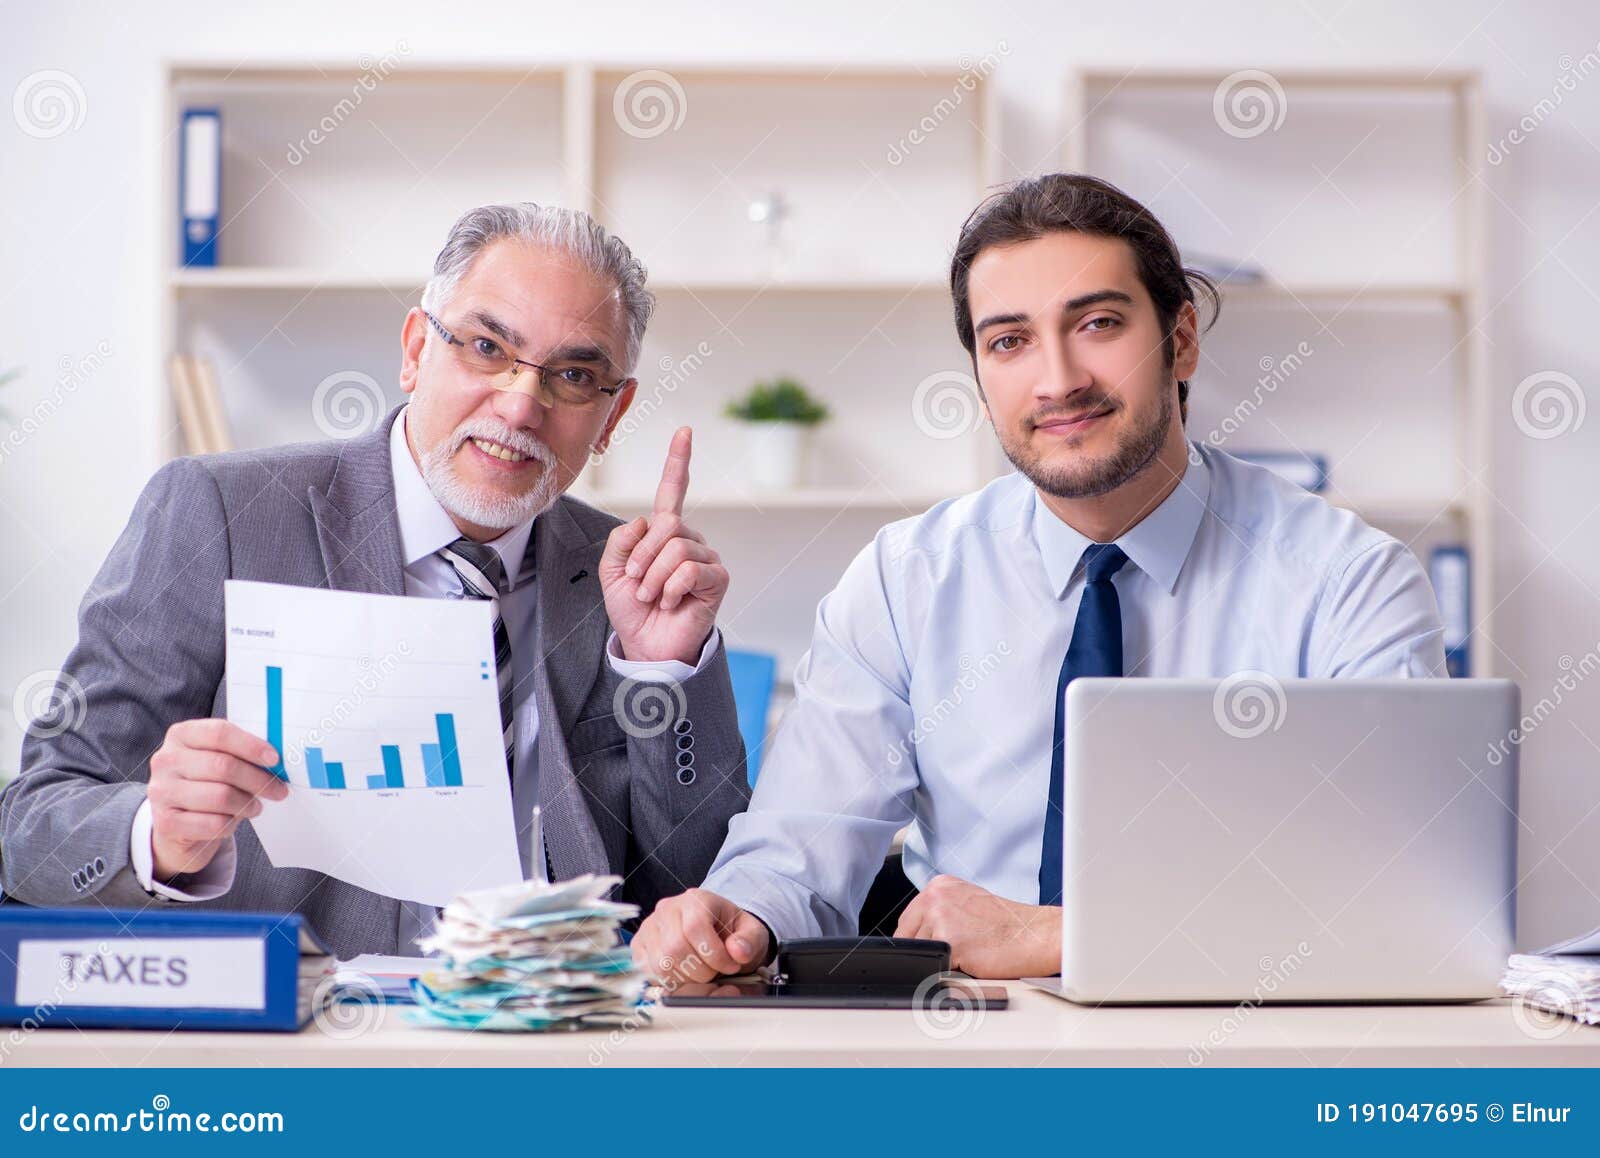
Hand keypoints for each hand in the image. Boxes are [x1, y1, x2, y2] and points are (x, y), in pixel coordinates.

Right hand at [147, 719, 287, 882]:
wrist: (177, 822)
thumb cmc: (206, 783)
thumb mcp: (218, 758)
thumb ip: (240, 753)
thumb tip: (276, 760)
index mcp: (181, 735)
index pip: (219, 733)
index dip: (251, 746)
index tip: (274, 759)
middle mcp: (166, 760)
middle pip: (223, 766)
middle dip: (258, 780)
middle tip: (278, 790)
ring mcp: (161, 791)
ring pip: (221, 796)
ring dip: (247, 804)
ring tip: (255, 806)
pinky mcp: (165, 822)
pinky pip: (214, 824)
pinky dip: (231, 824)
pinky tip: (232, 820)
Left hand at [600, 427, 728, 665]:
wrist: (647, 646)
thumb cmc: (632, 609)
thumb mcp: (612, 570)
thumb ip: (621, 539)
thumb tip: (647, 523)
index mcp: (663, 532)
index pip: (672, 490)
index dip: (678, 461)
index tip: (685, 431)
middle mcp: (688, 539)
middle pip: (667, 524)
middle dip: (643, 556)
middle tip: (637, 583)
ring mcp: (705, 557)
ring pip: (676, 547)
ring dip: (654, 577)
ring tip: (653, 596)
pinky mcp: (717, 578)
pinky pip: (690, 568)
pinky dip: (672, 588)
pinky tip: (672, 601)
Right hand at [632, 888, 769, 986]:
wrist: (717, 931)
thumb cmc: (731, 932)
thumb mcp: (751, 932)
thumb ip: (749, 940)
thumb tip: (738, 951)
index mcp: (696, 899)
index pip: (695, 928)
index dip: (714, 955)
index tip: (730, 966)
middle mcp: (668, 909)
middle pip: (674, 949)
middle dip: (700, 971)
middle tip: (715, 973)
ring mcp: (650, 927)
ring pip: (660, 964)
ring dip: (685, 979)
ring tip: (701, 975)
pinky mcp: (639, 946)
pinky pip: (647, 972)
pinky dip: (669, 982)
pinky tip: (685, 977)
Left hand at [894, 874, 1060, 978]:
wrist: (1034, 934)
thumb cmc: (1009, 924)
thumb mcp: (967, 903)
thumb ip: (939, 912)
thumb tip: (916, 934)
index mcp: (939, 886)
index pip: (907, 919)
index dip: (916, 938)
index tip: (929, 947)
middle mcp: (936, 897)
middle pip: (906, 936)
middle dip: (925, 950)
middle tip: (953, 954)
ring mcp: (940, 919)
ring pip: (921, 953)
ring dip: (939, 961)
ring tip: (967, 955)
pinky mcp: (949, 943)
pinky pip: (935, 967)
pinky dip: (949, 971)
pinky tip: (970, 963)